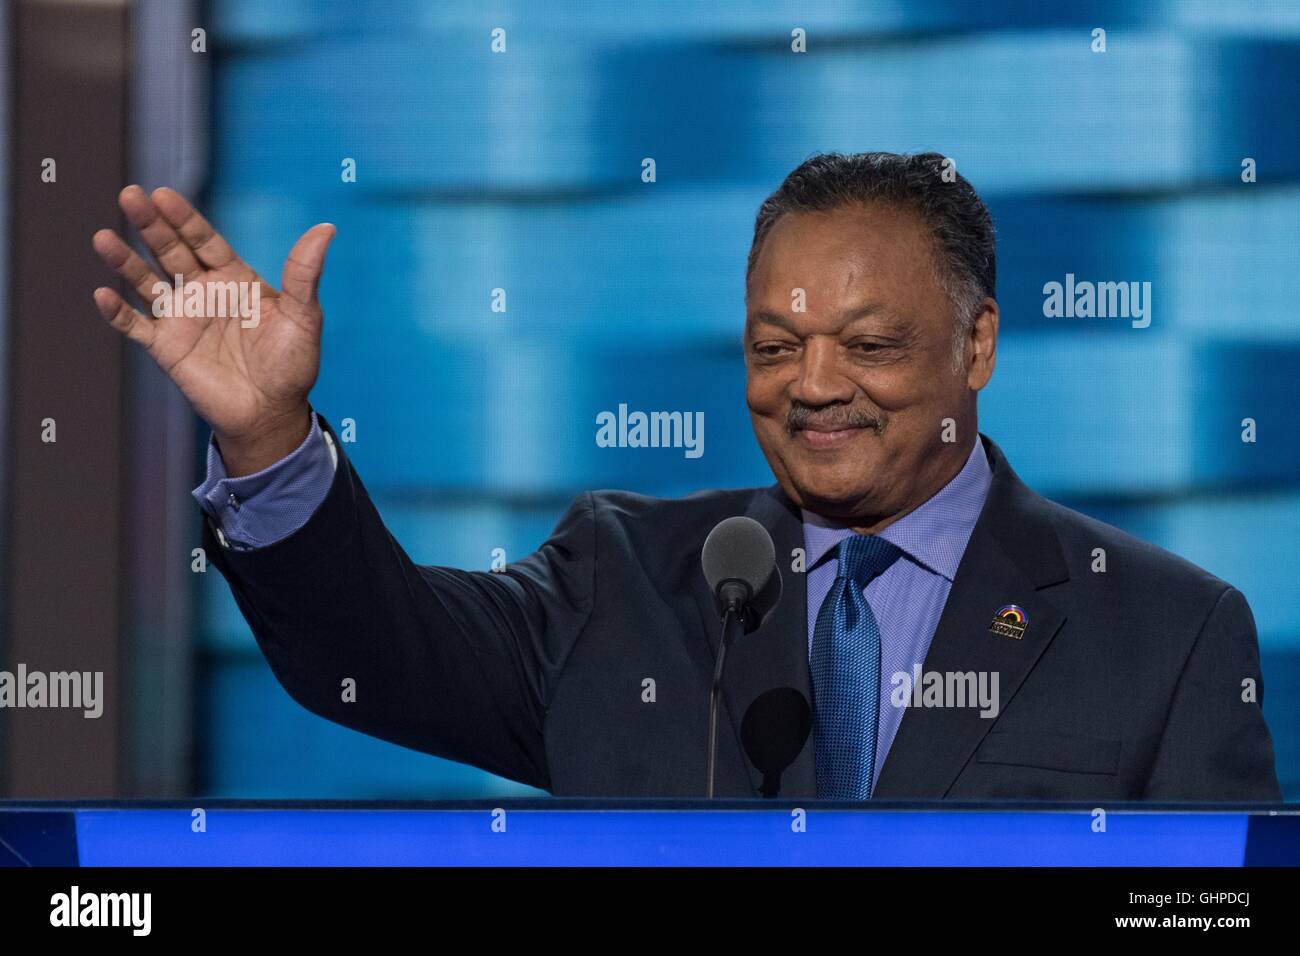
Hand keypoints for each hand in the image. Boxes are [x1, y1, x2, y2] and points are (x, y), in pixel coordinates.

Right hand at [92, 185, 334, 474]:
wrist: (272, 413)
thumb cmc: (292, 365)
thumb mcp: (303, 316)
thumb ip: (305, 273)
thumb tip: (327, 228)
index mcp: (234, 279)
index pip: (204, 240)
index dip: (184, 218)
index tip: (163, 194)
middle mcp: (203, 292)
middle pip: (170, 251)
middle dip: (150, 225)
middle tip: (130, 195)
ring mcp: (181, 319)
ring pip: (146, 282)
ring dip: (125, 262)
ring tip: (103, 238)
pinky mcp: (166, 348)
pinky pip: (135, 326)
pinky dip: (118, 313)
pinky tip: (102, 295)